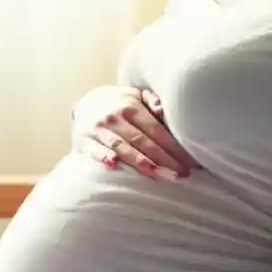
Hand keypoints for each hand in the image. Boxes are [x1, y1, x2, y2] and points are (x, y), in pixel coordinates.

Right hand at [70, 85, 199, 179]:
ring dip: (140, 162)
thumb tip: (164, 110)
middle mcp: (115, 117)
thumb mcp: (136, 96)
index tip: (188, 163)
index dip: (173, 147)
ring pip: (122, 147)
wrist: (85, 103)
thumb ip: (152, 101)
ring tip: (157, 174)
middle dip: (163, 159)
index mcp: (131, 107)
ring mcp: (98, 129)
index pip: (156, 130)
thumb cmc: (119, 104)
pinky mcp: (83, 140)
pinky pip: (94, 149)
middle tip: (180, 175)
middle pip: (142, 141)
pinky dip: (102, 156)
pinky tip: (113, 164)